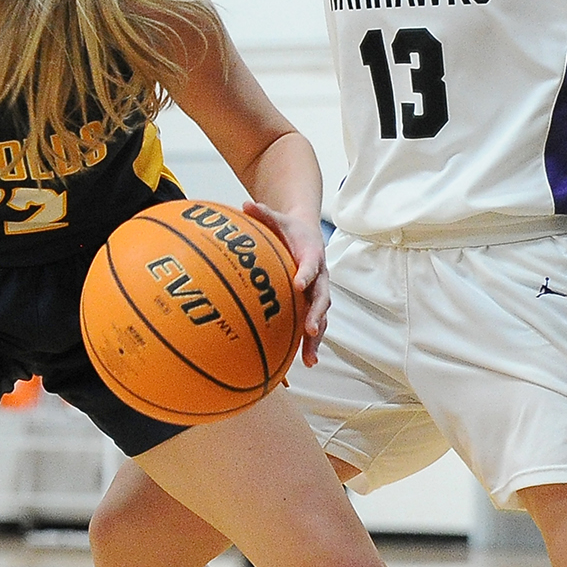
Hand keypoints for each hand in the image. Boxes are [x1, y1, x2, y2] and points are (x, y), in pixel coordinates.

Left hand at [241, 201, 331, 367]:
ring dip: (316, 338)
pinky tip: (305, 362)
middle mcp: (319, 276)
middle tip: (309, 328)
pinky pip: (314, 324)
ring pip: (321, 317)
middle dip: (316, 313)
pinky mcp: (313, 304)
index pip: (309, 265)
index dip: (306, 274)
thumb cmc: (289, 228)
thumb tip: (245, 204)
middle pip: (322, 297)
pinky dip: (311, 343)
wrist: (308, 233)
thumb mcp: (277, 218)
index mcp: (311, 254)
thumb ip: (263, 212)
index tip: (299, 283)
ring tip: (309, 359)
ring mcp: (318, 292)